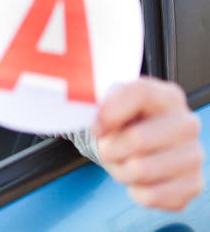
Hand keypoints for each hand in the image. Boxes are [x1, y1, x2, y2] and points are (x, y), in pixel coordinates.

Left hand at [94, 77, 203, 210]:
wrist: (140, 145)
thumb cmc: (127, 122)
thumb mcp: (113, 104)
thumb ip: (105, 107)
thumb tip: (101, 127)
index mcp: (168, 97)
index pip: (140, 94)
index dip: (110, 112)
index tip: (96, 128)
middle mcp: (187, 124)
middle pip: (138, 139)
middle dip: (111, 149)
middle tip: (108, 150)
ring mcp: (194, 155)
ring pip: (142, 170)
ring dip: (121, 171)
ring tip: (123, 163)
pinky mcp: (193, 184)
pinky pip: (151, 195)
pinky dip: (136, 191)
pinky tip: (139, 180)